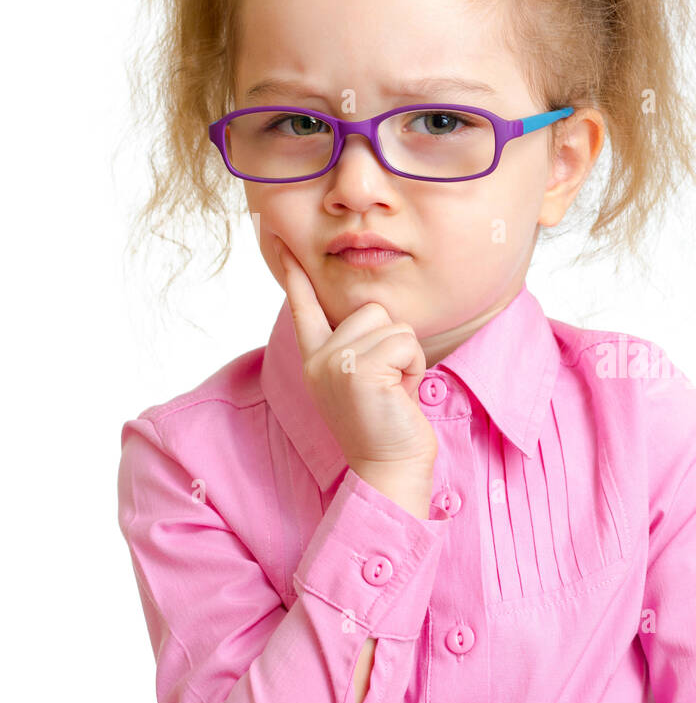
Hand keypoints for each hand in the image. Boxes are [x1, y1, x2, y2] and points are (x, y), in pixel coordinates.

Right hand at [270, 235, 438, 472]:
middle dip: (395, 343)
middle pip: (372, 309)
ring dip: (407, 356)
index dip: (292, 269)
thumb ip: (362, 345)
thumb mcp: (367, 376)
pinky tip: (401, 394)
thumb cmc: (388, 423)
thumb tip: (372, 312)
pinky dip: (415, 367)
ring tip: (395, 390)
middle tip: (390, 384)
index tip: (274, 234)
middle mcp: (319, 357)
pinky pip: (406, 342)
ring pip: (392, 324)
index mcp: (316, 357)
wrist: (390, 467)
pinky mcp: (358, 369)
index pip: (303, 304)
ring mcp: (335, 362)